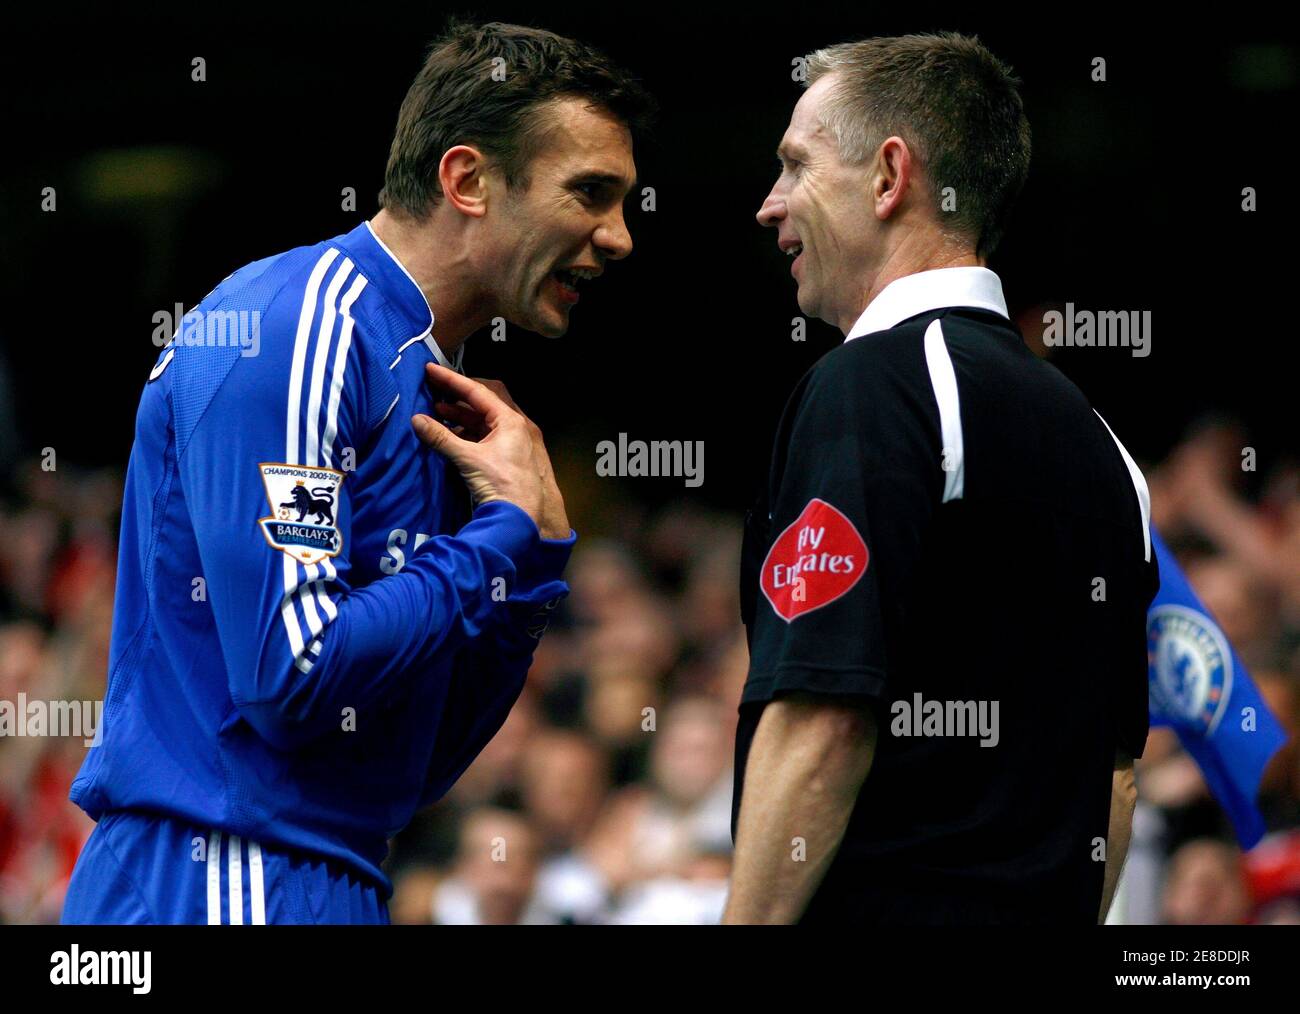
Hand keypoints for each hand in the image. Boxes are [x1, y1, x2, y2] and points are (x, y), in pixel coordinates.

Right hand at [411, 365, 569, 539]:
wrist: (518, 518)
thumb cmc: (501, 484)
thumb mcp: (468, 458)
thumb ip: (441, 438)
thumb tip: (417, 421)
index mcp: (510, 421)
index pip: (477, 392)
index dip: (452, 380)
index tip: (432, 370)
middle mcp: (513, 428)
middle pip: (480, 405)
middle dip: (455, 398)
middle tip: (433, 389)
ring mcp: (510, 444)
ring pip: (481, 422)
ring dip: (458, 417)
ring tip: (436, 413)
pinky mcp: (504, 459)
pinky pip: (482, 438)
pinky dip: (464, 434)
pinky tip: (449, 436)